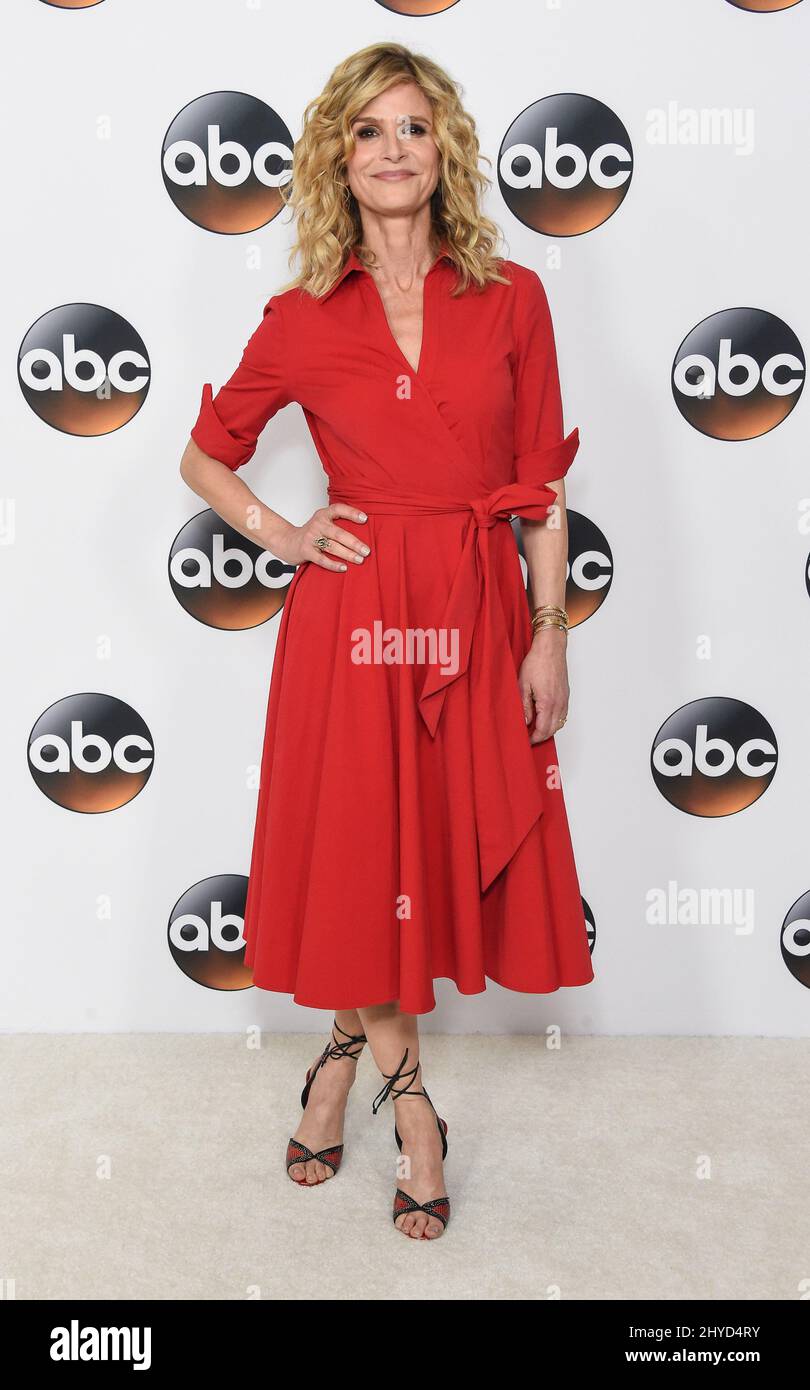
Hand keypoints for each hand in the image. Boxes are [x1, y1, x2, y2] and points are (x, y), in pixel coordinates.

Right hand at [271, 504, 369, 572]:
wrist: (286, 541)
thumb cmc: (311, 534)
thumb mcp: (322, 523)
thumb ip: (337, 524)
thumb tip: (364, 533)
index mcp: (322, 515)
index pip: (338, 509)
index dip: (351, 513)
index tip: (365, 519)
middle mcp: (317, 524)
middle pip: (338, 533)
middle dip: (354, 543)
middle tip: (366, 550)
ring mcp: (310, 538)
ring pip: (332, 547)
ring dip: (347, 554)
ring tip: (359, 560)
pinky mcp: (305, 551)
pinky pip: (321, 559)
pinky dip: (333, 564)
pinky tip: (343, 567)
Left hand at [518, 629, 568, 744]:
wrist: (551, 648)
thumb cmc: (536, 663)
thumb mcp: (523, 685)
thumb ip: (524, 706)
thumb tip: (525, 722)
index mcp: (547, 703)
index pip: (542, 730)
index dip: (534, 739)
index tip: (526, 741)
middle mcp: (559, 703)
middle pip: (552, 730)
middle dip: (540, 737)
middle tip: (529, 738)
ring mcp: (564, 699)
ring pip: (559, 723)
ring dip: (548, 730)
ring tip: (535, 729)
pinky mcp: (566, 694)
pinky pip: (562, 714)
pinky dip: (554, 721)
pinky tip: (545, 718)